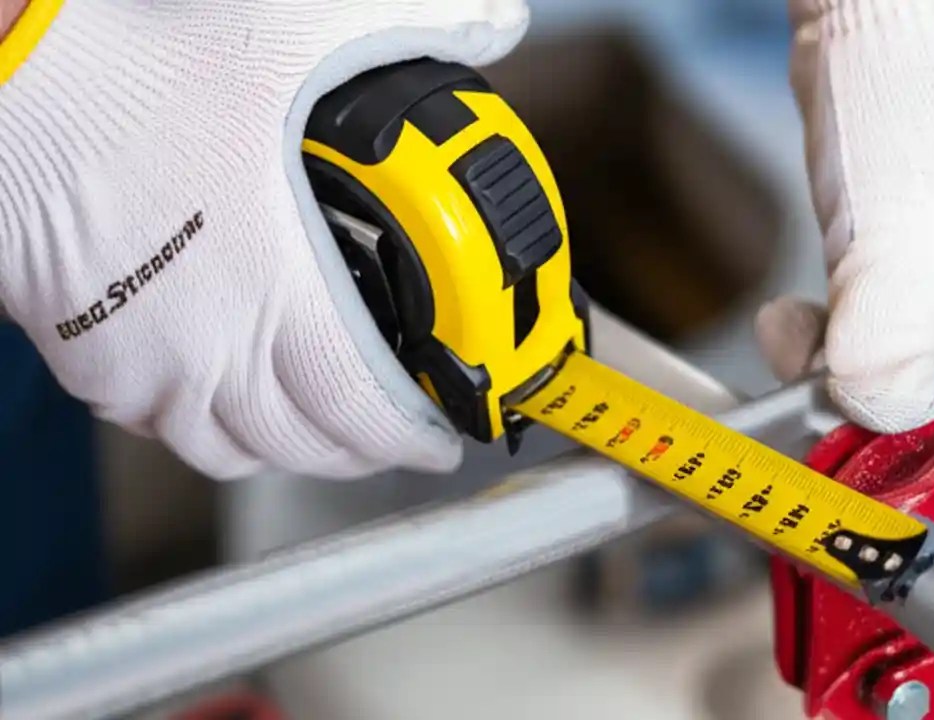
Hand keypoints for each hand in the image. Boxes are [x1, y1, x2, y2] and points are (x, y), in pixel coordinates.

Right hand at [0, 0, 528, 477]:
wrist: (14, 98)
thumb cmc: (146, 79)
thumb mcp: (302, 36)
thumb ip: (416, 28)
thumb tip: (495, 22)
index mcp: (282, 296)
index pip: (364, 410)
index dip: (413, 439)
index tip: (442, 440)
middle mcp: (214, 353)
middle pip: (303, 448)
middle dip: (361, 453)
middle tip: (392, 437)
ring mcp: (147, 370)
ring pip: (232, 451)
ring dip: (287, 447)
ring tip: (318, 426)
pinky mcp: (93, 362)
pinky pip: (160, 425)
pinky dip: (207, 424)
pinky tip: (224, 389)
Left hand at [759, 0, 933, 432]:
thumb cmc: (903, 83)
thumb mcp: (888, 235)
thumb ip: (886, 348)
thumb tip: (884, 421)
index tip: (918, 495)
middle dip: (891, 405)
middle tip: (817, 390)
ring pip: (933, 356)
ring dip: (857, 361)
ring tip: (796, 328)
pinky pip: (911, 310)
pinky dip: (855, 322)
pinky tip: (804, 308)